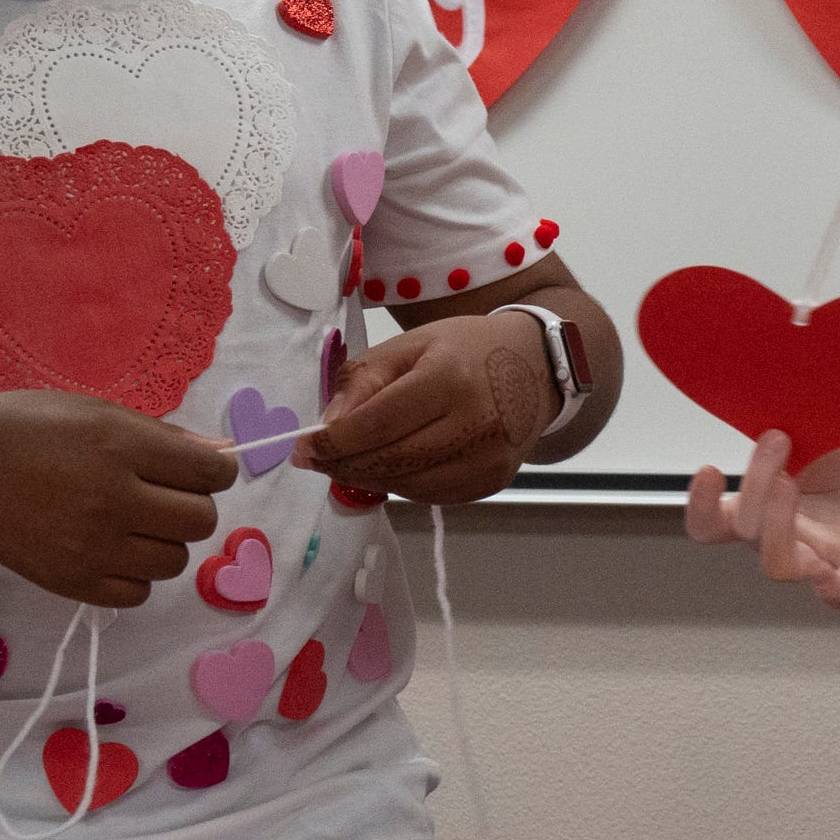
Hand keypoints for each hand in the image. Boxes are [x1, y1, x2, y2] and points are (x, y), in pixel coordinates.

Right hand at [0, 392, 237, 609]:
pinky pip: (139, 592)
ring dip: (164, 542)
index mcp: (119, 447)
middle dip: (192, 506)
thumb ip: (160, 437)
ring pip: (175, 560)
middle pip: (201, 521)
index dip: (216, 472)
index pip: (209, 474)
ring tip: (134, 524)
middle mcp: (112, 499)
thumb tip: (217, 456)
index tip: (202, 472)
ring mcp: (93, 546)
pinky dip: (136, 575)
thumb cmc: (25, 430)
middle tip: (164, 497)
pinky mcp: (73, 582)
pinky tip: (115, 551)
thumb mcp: (93, 411)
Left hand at [305, 312, 555, 506]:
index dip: (333, 442)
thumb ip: (364, 381)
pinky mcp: (491, 483)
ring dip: (367, 478)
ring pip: (407, 485)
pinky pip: (430, 495)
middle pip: (390, 461)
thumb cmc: (467, 349)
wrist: (536, 366)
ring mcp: (488, 460)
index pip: (377, 425)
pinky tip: (389, 465)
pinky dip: (400, 484)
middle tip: (316, 460)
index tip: (303, 448)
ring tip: (346, 462)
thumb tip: (327, 427)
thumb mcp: (410, 345)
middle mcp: (475, 424)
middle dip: (343, 464)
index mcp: (450, 380)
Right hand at [681, 425, 839, 608]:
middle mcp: (789, 536)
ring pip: (779, 567)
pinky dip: (830, 588)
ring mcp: (825, 554)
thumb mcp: (812, 423)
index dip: (699, 507)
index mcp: (766, 506)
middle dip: (754, 483)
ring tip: (791, 484)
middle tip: (779, 438)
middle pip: (746, 534)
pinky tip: (826, 569)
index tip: (711, 469)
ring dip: (776, 526)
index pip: (712, 526)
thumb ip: (777, 418)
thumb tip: (748, 384)